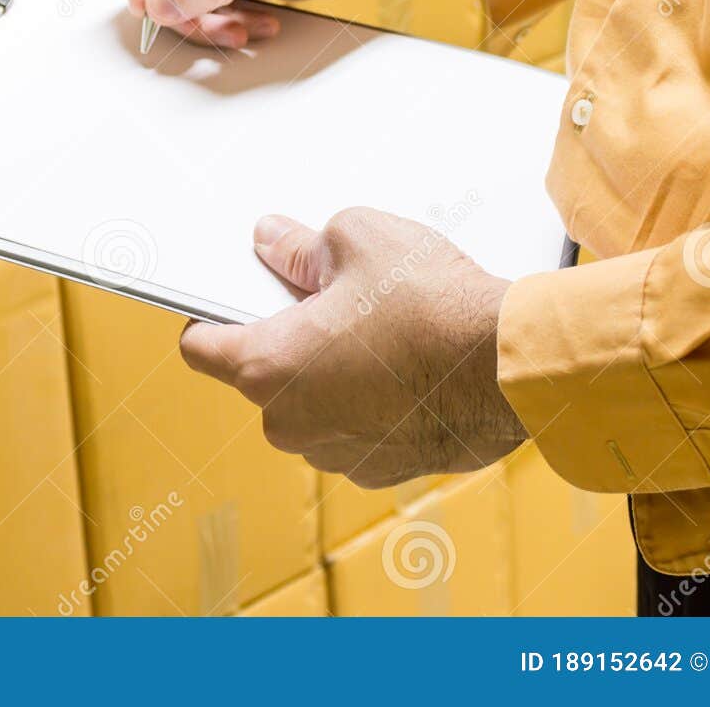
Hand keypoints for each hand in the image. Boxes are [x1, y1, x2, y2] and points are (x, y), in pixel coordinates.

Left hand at [178, 208, 526, 486]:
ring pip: (313, 403)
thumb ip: (301, 246)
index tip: (229, 297)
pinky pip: (356, 426)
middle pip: (263, 373)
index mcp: (266, 367)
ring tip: (382, 331)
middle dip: (290, 336)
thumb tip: (274, 242)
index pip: (200, 348)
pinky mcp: (381, 468)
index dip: (210, 315)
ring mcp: (335, 453)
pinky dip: (371, 400)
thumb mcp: (357, 240)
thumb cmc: (432, 305)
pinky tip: (409, 366)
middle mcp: (290, 423)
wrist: (509, 365)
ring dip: (332, 371)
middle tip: (331, 298)